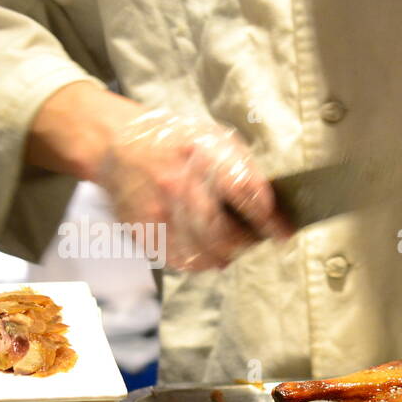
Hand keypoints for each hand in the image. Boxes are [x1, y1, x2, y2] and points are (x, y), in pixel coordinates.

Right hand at [93, 108, 292, 271]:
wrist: (117, 142)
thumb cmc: (176, 142)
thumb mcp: (215, 138)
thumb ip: (244, 170)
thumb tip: (270, 211)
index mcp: (202, 154)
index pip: (245, 192)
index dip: (270, 219)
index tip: (285, 232)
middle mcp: (178, 183)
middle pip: (225, 232)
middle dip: (249, 241)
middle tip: (257, 237)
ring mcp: (159, 210)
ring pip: (206, 252)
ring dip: (228, 254)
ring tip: (234, 244)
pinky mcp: (144, 229)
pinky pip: (183, 260)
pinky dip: (203, 262)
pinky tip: (210, 251)